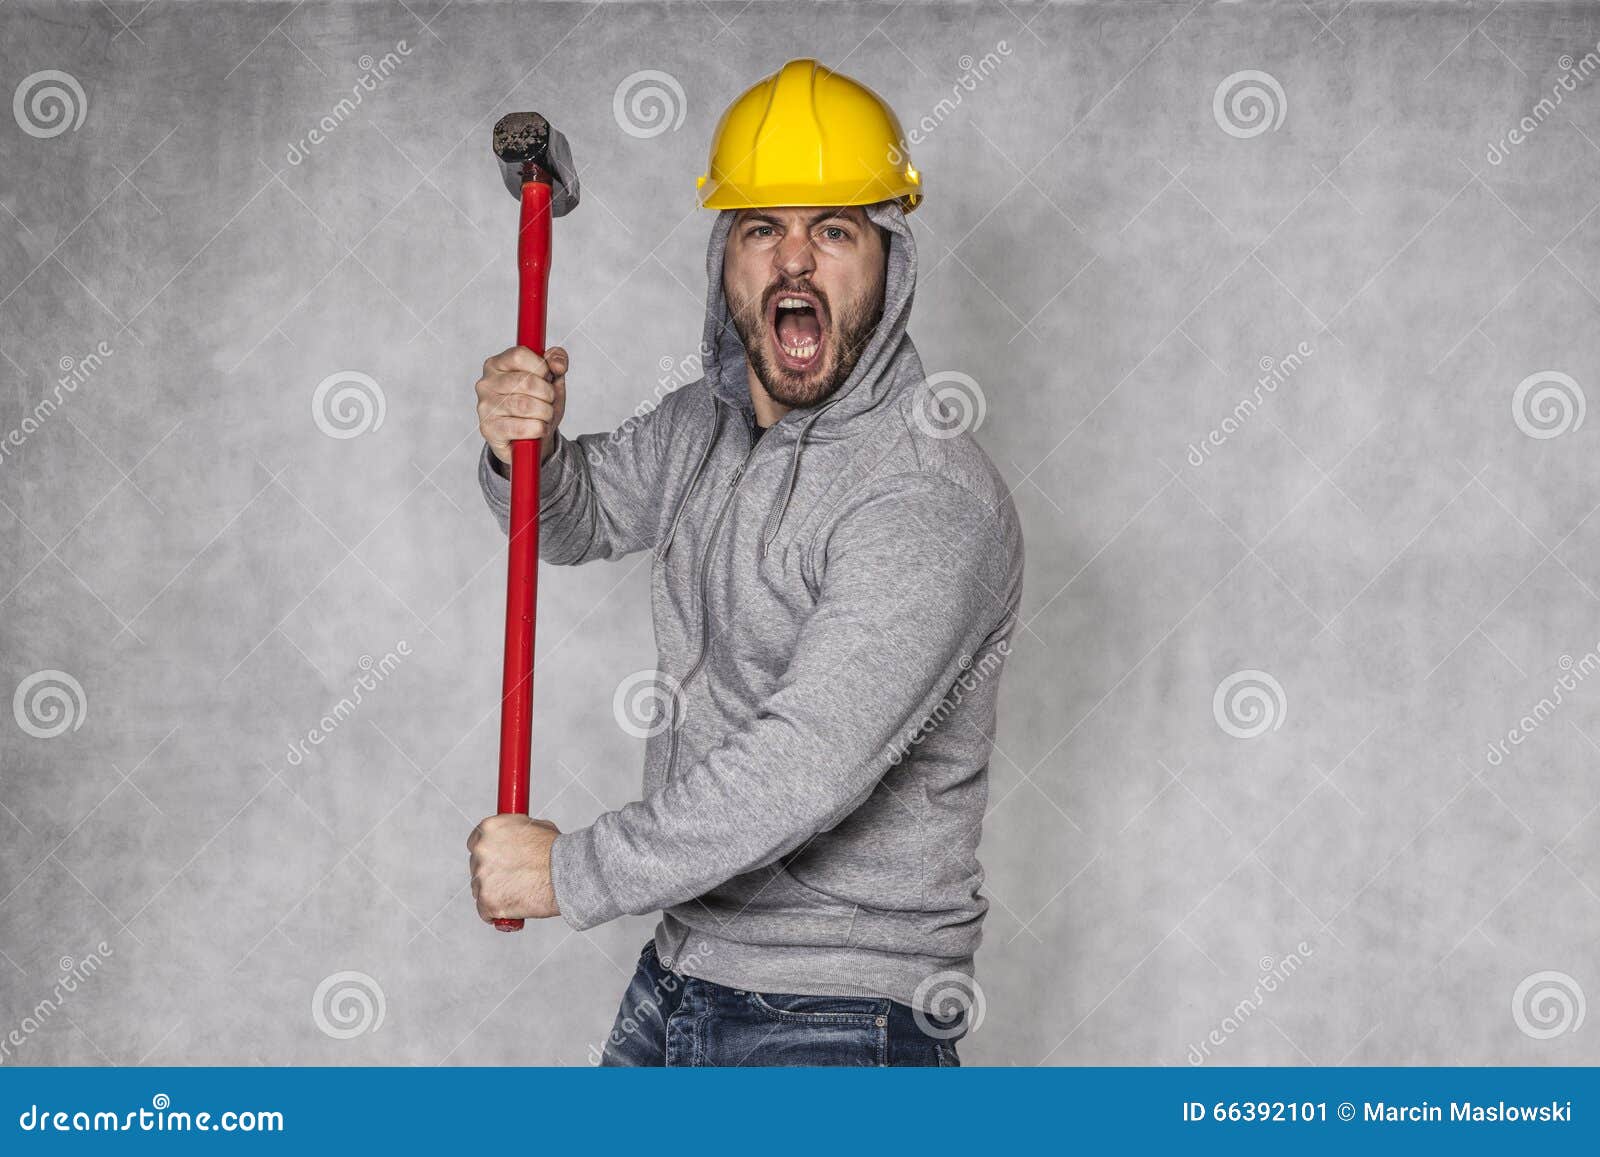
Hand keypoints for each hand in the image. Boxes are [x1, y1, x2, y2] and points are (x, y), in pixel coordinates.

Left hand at [467, 815, 560, 921]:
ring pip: (480, 889)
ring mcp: (482, 877)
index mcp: (489, 828)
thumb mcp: (535, 827)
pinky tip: (514, 908)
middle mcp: (480, 850)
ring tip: (519, 893)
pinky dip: (498, 913)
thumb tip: (514, 838)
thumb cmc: (557, 850)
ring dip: (494, 893)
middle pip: (476, 867)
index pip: (475, 842)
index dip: (488, 853)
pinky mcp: (487, 901)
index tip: (496, 860)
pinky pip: (486, 912)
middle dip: (491, 874)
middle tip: (512, 879)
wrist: (567, 873)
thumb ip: (515, 833)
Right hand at [476, 345, 567, 467]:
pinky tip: (539, 429)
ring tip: (545, 416)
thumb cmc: (538, 404)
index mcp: (497, 364)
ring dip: (545, 413)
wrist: (529, 440)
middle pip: (526, 381)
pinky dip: (538, 429)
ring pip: (525, 405)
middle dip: (547, 394)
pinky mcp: (488, 429)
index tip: (547, 378)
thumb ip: (557, 361)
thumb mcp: (551, 379)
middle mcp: (486, 383)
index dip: (542, 367)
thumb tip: (557, 364)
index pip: (520, 355)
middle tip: (549, 401)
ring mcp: (485, 406)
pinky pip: (520, 428)